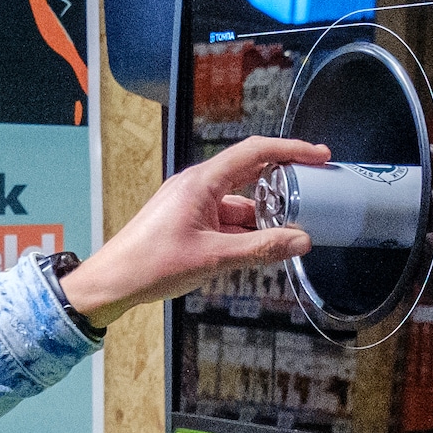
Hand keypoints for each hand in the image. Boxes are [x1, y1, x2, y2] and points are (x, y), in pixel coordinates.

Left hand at [55, 135, 331, 329]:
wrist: (112, 281)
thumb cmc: (152, 264)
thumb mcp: (214, 258)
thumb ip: (261, 249)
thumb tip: (300, 241)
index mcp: (202, 182)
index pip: (255, 152)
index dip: (291, 150)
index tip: (320, 156)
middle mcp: (197, 186)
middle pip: (250, 174)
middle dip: (284, 182)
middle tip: (316, 190)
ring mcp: (192, 203)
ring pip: (240, 203)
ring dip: (265, 216)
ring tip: (292, 231)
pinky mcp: (188, 221)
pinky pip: (226, 219)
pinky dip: (246, 230)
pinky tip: (262, 247)